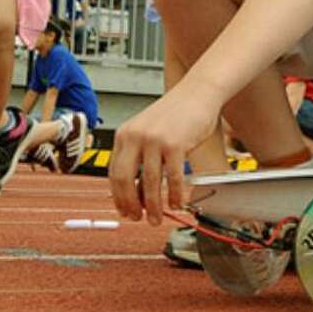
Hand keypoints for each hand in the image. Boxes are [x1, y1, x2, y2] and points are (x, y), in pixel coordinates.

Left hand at [107, 85, 218, 224]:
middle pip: (125, 180)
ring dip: (154, 206)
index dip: (119, 197)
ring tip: (158, 218)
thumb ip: (139, 154)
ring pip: (149, 183)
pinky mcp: (175, 144)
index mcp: (125, 134)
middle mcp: (136, 136)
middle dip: (130, 205)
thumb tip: (137, 190)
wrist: (198, 92)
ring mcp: (155, 140)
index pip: (114, 173)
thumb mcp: (148, 130)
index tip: (126, 211)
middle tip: (138, 219)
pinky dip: (174, 195)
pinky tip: (177, 203)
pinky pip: (172, 178)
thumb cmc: (177, 113)